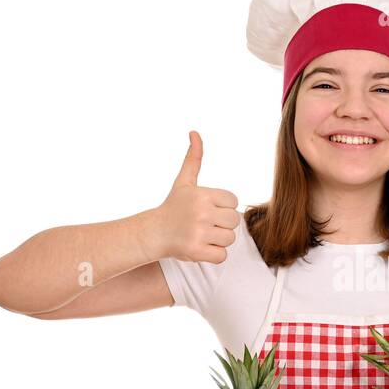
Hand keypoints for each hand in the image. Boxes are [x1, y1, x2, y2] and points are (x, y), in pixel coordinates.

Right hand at [155, 131, 240, 263]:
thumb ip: (194, 158)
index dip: (223, 207)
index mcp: (202, 195)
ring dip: (218, 240)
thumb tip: (194, 132)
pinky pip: (222, 255)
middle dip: (222, 224)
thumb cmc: (173, 207)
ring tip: (202, 234)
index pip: (234, 202)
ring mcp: (198, 233)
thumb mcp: (184, 181)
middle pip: (234, 221)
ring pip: (230, 239)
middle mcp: (201, 212)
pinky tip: (201, 246)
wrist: (154, 232)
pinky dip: (214, 254)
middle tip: (205, 224)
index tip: (208, 209)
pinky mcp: (196, 251)